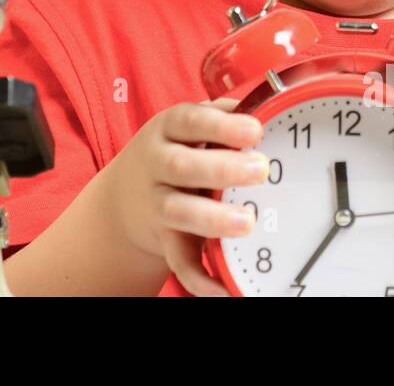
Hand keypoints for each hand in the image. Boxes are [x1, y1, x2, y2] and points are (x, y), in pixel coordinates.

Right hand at [101, 97, 266, 295]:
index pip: (190, 120)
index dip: (220, 125)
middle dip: (221, 168)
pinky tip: (226, 290)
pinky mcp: (164, 240)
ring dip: (211, 218)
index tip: (254, 130)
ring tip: (246, 222)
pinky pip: (179, 261)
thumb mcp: (187, 126)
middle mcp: (157, 165)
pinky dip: (201, 279)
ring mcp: (157, 204)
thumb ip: (222, 114)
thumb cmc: (174, 151)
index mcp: (168, 130)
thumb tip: (268, 103)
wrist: (124, 197)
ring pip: (178, 211)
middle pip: (182, 166)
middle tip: (260, 169)